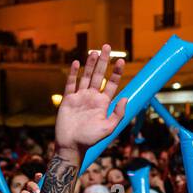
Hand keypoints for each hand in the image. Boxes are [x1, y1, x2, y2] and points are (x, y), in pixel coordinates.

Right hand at [54, 44, 126, 158]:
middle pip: (99, 75)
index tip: (121, 60)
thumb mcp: (108, 128)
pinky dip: (73, 74)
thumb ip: (118, 114)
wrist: (71, 146)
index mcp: (103, 103)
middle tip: (107, 46)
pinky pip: (71, 84)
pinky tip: (76, 63)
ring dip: (90, 64)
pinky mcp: (67, 100)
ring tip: (94, 52)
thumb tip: (125, 98)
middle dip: (103, 61)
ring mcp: (80, 97)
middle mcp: (92, 98)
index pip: (111, 84)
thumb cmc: (90, 139)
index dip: (116, 72)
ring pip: (86, 77)